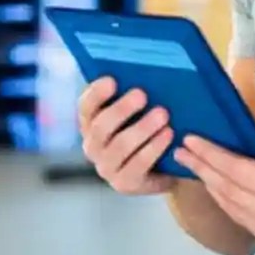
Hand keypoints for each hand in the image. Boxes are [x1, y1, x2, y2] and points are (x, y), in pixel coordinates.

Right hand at [78, 77, 176, 194]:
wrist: (165, 167)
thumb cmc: (148, 130)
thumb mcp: (138, 112)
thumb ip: (134, 95)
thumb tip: (144, 70)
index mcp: (90, 123)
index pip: (85, 106)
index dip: (96, 94)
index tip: (112, 80)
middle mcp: (92, 146)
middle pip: (101, 126)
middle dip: (121, 109)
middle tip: (142, 94)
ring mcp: (106, 167)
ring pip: (120, 146)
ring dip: (142, 128)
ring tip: (163, 114)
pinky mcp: (123, 184)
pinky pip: (138, 164)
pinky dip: (154, 147)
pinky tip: (168, 135)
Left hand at [174, 110, 254, 252]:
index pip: (232, 168)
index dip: (209, 153)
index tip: (191, 140)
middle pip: (225, 189)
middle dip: (201, 168)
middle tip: (181, 151)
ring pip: (229, 207)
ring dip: (211, 186)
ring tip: (195, 166)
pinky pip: (242, 220)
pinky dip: (227, 202)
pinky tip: (220, 188)